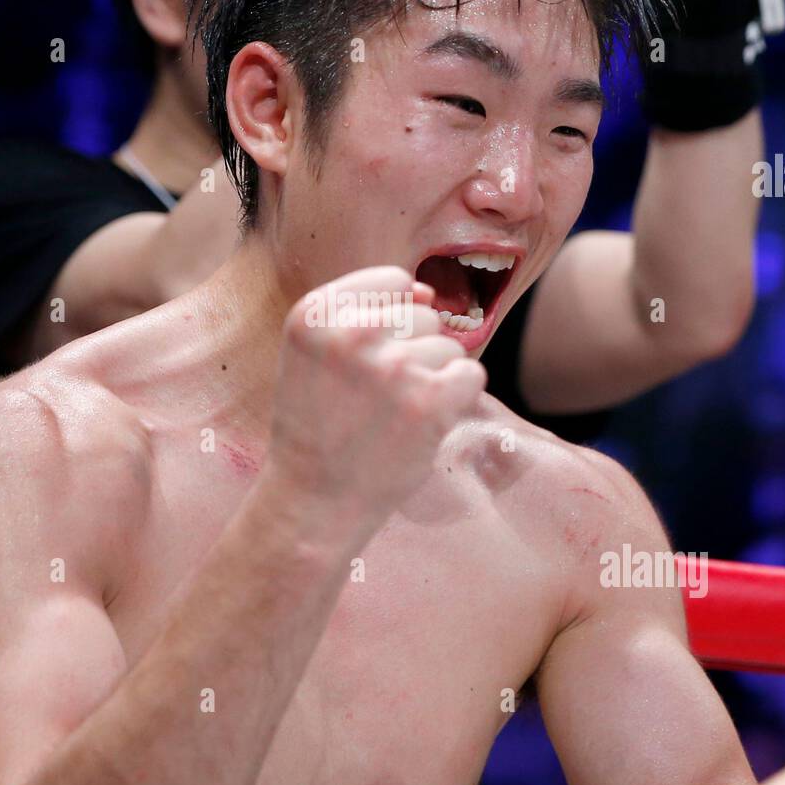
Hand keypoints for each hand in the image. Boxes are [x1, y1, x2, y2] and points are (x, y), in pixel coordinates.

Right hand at [268, 266, 485, 527]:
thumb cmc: (319, 424)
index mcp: (314, 314)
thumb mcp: (313, 352)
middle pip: (424, 315)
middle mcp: (352, 334)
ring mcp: (393, 367)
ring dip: (432, 379)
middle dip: (412, 351)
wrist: (315, 501)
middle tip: (377, 397)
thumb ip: (362, 312)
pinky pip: (471, 374)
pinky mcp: (429, 402)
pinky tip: (422, 422)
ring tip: (394, 414)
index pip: (393, 282)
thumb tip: (427, 292)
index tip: (371, 357)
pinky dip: (456, 399)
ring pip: (447, 347)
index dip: (394, 318)